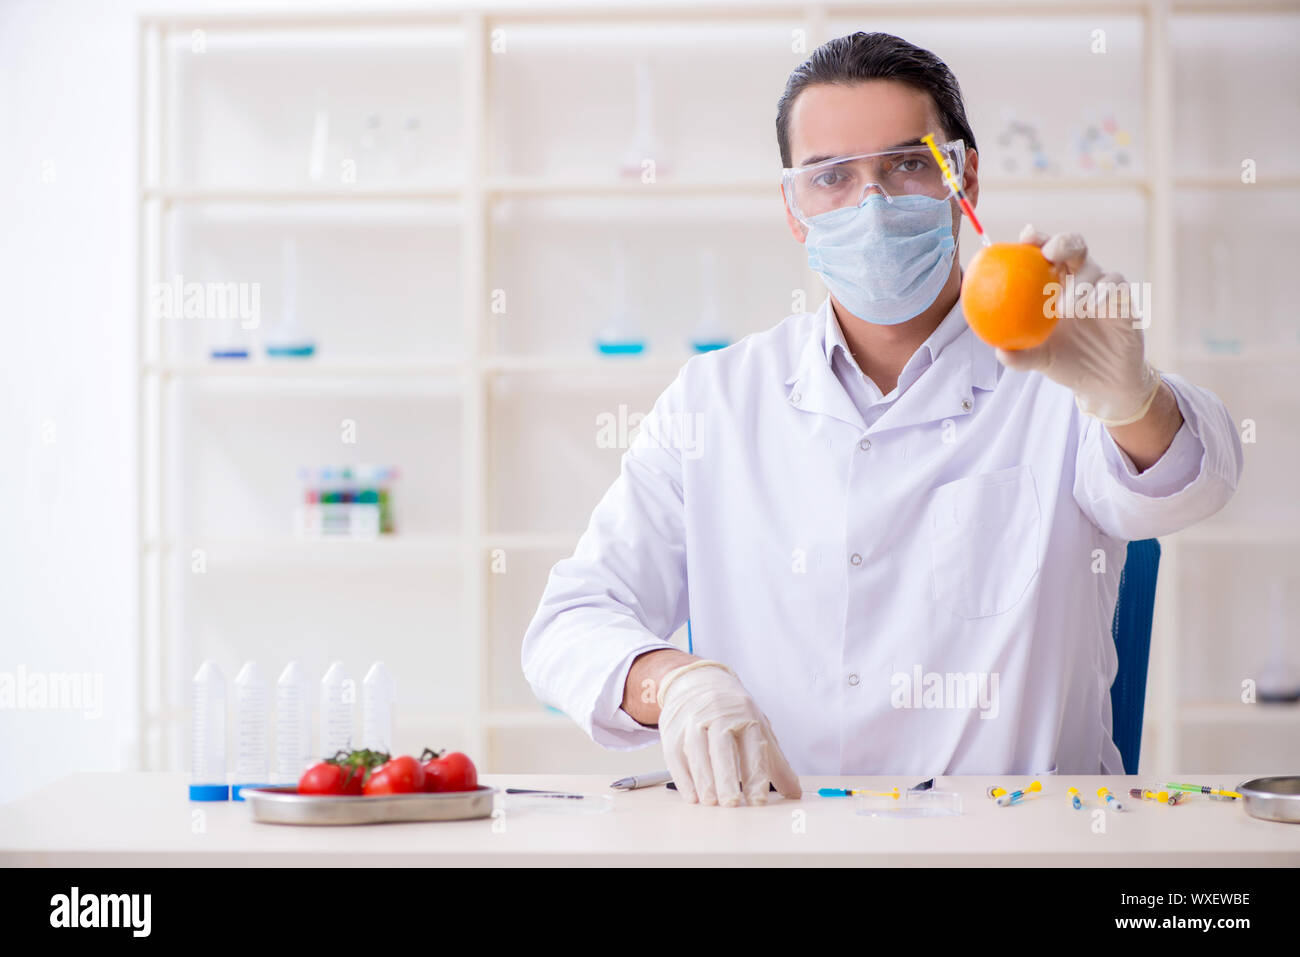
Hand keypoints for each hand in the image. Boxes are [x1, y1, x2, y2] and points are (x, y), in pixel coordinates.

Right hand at [656, 660, 801, 806]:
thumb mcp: (758, 727)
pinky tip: (692, 795)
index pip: (753, 746)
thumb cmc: (732, 711)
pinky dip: (683, 778)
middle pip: (722, 747)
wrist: (699, 681)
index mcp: (745, 715)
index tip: (758, 800)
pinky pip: (675, 755)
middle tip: (732, 803)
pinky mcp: (673, 729)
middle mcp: (718, 714)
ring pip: (696, 751)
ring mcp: (692, 720)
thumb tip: (794, 792)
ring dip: (703, 779)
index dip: (756, 774)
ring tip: (711, 802)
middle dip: (726, 777)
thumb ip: (775, 763)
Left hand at [994, 225, 1160, 426]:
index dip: (1036, 239)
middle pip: (1074, 246)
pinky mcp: (1125, 300)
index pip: (1044, 252)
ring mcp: (1103, 287)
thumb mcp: (1040, 359)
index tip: (1026, 237)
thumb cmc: (1066, 360)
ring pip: (1094, 268)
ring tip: (1064, 307)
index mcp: (1053, 284)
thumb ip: (1019, 355)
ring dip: (1078, 282)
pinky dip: (1105, 290)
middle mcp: (1079, 278)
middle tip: (1050, 253)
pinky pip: (1117, 285)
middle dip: (1062, 242)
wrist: (1102, 381)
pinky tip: (1093, 304)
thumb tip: (999, 352)